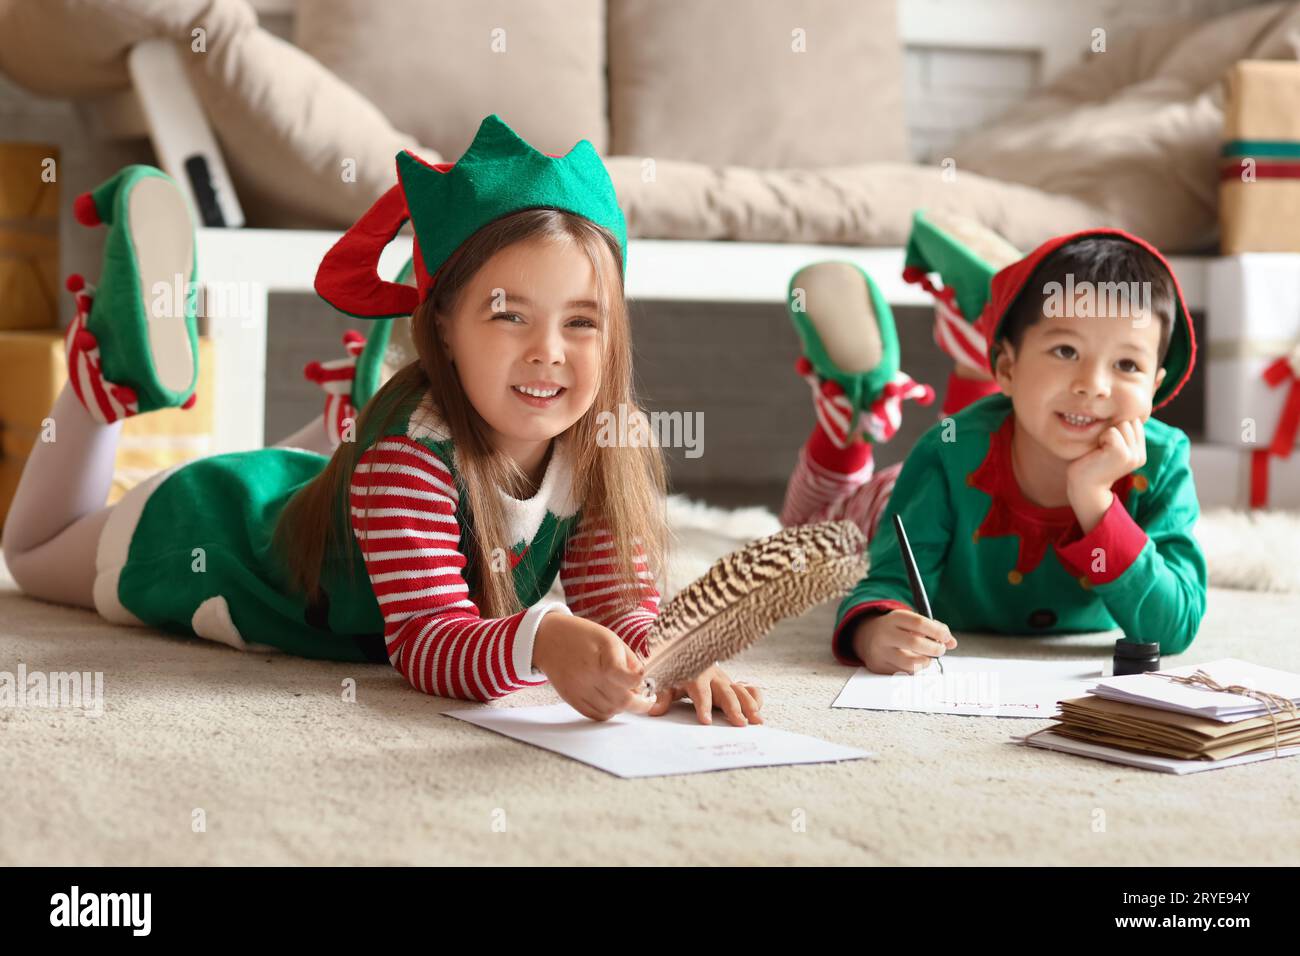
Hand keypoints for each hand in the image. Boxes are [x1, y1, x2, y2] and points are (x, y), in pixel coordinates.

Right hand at [532, 613, 653, 720]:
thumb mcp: (610, 638)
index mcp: (601, 659)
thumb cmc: (582, 636)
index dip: (639, 681)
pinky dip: (608, 712)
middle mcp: (589, 678)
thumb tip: (641, 680)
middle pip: (622, 701)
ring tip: (626, 695)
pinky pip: (596, 715)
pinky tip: (611, 701)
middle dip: (640, 703)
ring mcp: (579, 691)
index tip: (642, 679)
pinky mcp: (572, 700)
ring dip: (623, 707)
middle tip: (648, 700)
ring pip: (611, 711)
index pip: (627, 679)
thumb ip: (629, 659)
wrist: (548, 640)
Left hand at [647, 664, 763, 725]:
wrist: (684, 650)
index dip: (704, 706)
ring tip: (756, 719)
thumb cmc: (675, 669)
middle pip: (725, 692)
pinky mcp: (731, 682)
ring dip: (748, 704)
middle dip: (733, 708)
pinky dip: (755, 695)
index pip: (700, 692)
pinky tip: (760, 707)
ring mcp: (724, 678)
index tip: (706, 721)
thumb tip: (653, 710)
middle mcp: (713, 676)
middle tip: (740, 723)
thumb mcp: (666, 680)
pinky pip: (746, 687)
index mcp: (695, 674)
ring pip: (739, 690)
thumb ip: (661, 696)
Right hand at [851, 609, 955, 675]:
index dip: (937, 631)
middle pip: (915, 643)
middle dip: (934, 649)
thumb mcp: (912, 622)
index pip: (919, 623)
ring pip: (911, 663)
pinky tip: (912, 662)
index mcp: (894, 618)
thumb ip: (934, 629)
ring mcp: (880, 652)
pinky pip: (904, 673)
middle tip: (940, 649)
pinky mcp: (879, 667)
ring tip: (926, 657)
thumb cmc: (899, 629)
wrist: (868, 636)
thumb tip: (952, 643)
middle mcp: (884, 634)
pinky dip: (914, 670)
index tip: (946, 637)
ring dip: (925, 662)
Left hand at [1067, 417, 1146, 532]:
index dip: (1115, 427)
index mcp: (1139, 452)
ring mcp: (1133, 455)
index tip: (1105, 445)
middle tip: (1101, 449)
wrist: (1083, 487)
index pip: (1133, 422)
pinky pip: (1112, 431)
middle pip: (1129, 420)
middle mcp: (1140, 454)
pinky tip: (1097, 452)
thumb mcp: (1108, 446)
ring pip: (1122, 424)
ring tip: (1099, 450)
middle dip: (1111, 429)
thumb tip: (1121, 407)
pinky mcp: (1122, 454)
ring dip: (1105, 433)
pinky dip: (1101, 438)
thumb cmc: (1090, 463)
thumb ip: (1119, 433)